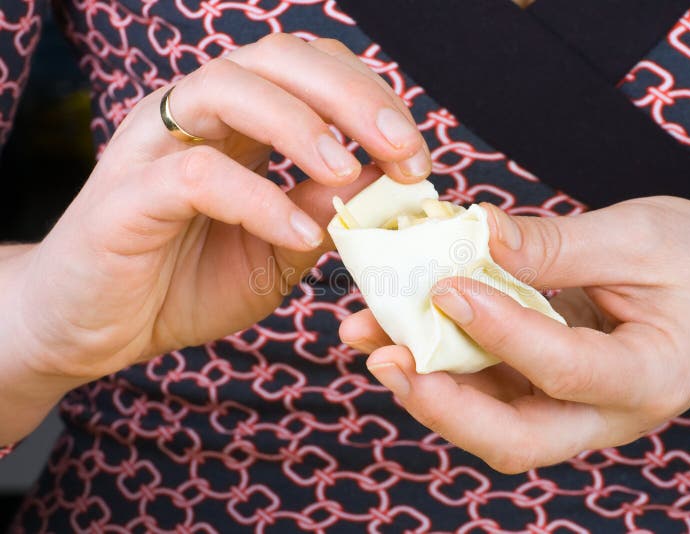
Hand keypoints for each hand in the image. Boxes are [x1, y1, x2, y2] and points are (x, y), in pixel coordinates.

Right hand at [0, 34, 429, 443]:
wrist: (98, 330)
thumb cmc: (187, 283)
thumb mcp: (279, 250)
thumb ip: (324, 211)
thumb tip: (381, 181)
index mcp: (239, 122)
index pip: (312, 71)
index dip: (372, 100)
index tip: (416, 159)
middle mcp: (197, 116)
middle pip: (280, 58)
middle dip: (354, 98)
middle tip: (404, 152)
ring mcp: (156, 144)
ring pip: (231, 88)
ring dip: (304, 127)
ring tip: (348, 175)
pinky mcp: (127, 193)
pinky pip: (198, 173)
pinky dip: (259, 199)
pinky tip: (299, 237)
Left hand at [340, 197, 689, 472]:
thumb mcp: (644, 238)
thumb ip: (560, 246)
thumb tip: (477, 235)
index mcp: (649, 375)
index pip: (564, 368)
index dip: (501, 331)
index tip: (446, 285)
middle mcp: (606, 413)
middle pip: (514, 437)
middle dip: (441, 403)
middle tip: (383, 355)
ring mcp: (574, 411)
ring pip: (489, 423)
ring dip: (424, 385)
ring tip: (366, 336)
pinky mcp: (548, 392)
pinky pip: (488, 391)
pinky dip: (440, 364)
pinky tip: (396, 328)